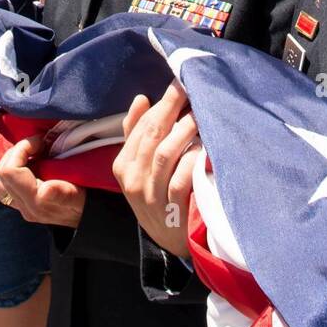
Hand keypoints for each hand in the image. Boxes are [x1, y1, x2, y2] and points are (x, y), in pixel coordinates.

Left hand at [0, 136, 85, 227]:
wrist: (91, 220)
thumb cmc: (89, 202)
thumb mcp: (81, 196)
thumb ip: (64, 194)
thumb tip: (45, 191)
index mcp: (37, 202)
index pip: (10, 171)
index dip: (21, 149)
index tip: (41, 141)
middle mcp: (25, 207)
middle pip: (1, 175)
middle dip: (14, 152)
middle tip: (36, 143)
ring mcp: (22, 208)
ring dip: (6, 161)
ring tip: (21, 150)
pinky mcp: (22, 207)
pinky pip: (0, 190)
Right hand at [112, 81, 196, 257]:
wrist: (169, 241)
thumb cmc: (157, 196)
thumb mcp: (140, 168)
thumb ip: (137, 134)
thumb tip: (141, 99)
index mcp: (122, 166)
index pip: (139, 127)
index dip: (159, 105)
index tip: (177, 85)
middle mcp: (132, 180)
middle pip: (152, 136)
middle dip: (171, 108)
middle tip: (189, 90)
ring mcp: (151, 197)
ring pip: (165, 154)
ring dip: (184, 130)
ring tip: (199, 116)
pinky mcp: (171, 211)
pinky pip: (180, 179)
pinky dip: (192, 160)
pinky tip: (203, 148)